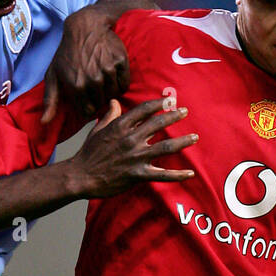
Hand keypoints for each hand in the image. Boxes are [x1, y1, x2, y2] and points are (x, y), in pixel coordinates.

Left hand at [42, 10, 129, 123]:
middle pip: (101, 104)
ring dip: (109, 91)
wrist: (85, 26)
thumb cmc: (67, 52)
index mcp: (76, 87)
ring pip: (114, 95)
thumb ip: (50, 101)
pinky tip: (112, 74)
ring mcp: (108, 71)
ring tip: (102, 79)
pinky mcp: (120, 63)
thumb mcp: (53, 75)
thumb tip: (44, 122)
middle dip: (98, 99)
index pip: (87, 112)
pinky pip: (124, 84)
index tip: (86, 98)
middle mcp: (93, 80)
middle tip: (94, 86)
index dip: (87, 106)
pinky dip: (120, 83)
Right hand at [67, 98, 197, 198]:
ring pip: (165, 147)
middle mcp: (130, 139)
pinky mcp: (137, 174)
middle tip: (185, 111)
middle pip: (158, 124)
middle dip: (174, 116)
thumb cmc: (88, 153)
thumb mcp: (98, 130)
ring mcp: (135, 157)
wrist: (81, 176)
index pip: (144, 110)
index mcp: (121, 126)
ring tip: (194, 137)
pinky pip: (162, 174)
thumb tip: (114, 101)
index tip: (170, 100)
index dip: (159, 103)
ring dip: (182, 141)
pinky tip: (190, 174)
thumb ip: (110, 115)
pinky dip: (177, 175)